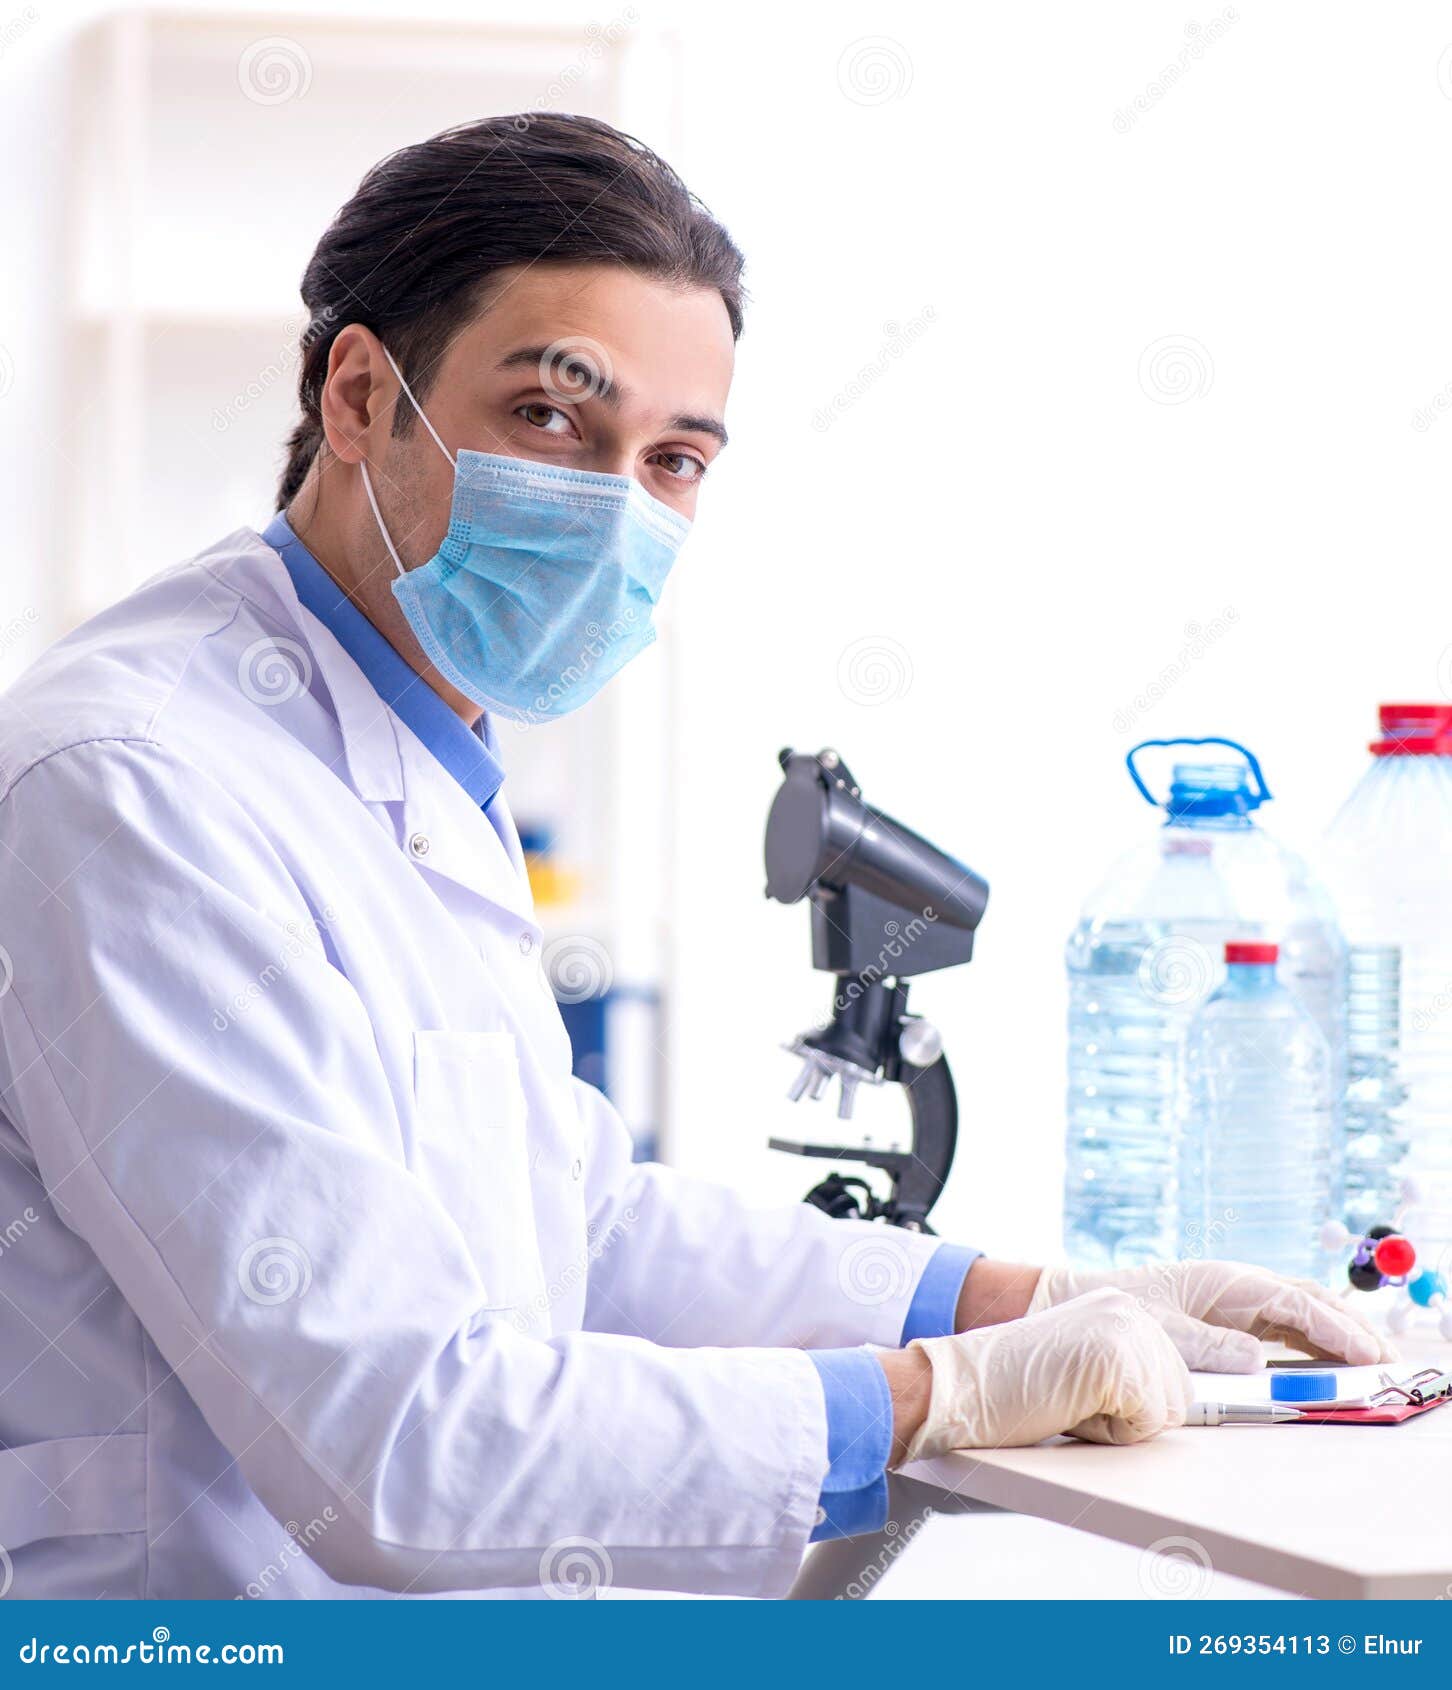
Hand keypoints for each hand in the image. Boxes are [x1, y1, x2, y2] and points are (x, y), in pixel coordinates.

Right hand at [881, 1287, 1191, 1460]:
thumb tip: (1178, 1404)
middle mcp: (1130, 1309)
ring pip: (1165, 1411)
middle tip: (1073, 1396)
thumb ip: (1127, 1366)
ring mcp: (1125, 1330)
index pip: (1173, 1376)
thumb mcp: (1083, 1361)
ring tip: (1070, 1400)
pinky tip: (1069, 1406)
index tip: (1086, 1391)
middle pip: (1178, 1395)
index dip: (1132, 1404)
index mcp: (1122, 1306)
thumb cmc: (1016, 1385)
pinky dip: (1109, 1433)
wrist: (964, 1384)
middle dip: (1132, 1415)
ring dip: (1121, 1424)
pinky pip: (1145, 1424)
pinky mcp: (1117, 1360)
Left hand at [1029, 1260, 1395, 1371]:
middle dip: (1349, 1327)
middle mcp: (1237, 1286)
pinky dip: (1312, 1339)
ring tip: (1374, 1362)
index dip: (1334, 1329)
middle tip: (1387, 1360)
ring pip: (1300, 1311)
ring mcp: (1235, 1299)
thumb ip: (1208, 1346)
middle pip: (1307, 1301)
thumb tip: (1256, 1359)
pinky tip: (1332, 1356)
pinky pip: (1282, 1325)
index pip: (1294, 1304)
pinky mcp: (1229, 1315)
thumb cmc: (1120, 1310)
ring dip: (1336, 1333)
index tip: (1366, 1354)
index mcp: (1226, 1282)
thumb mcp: (1162, 1331)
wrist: (1083, 1300)